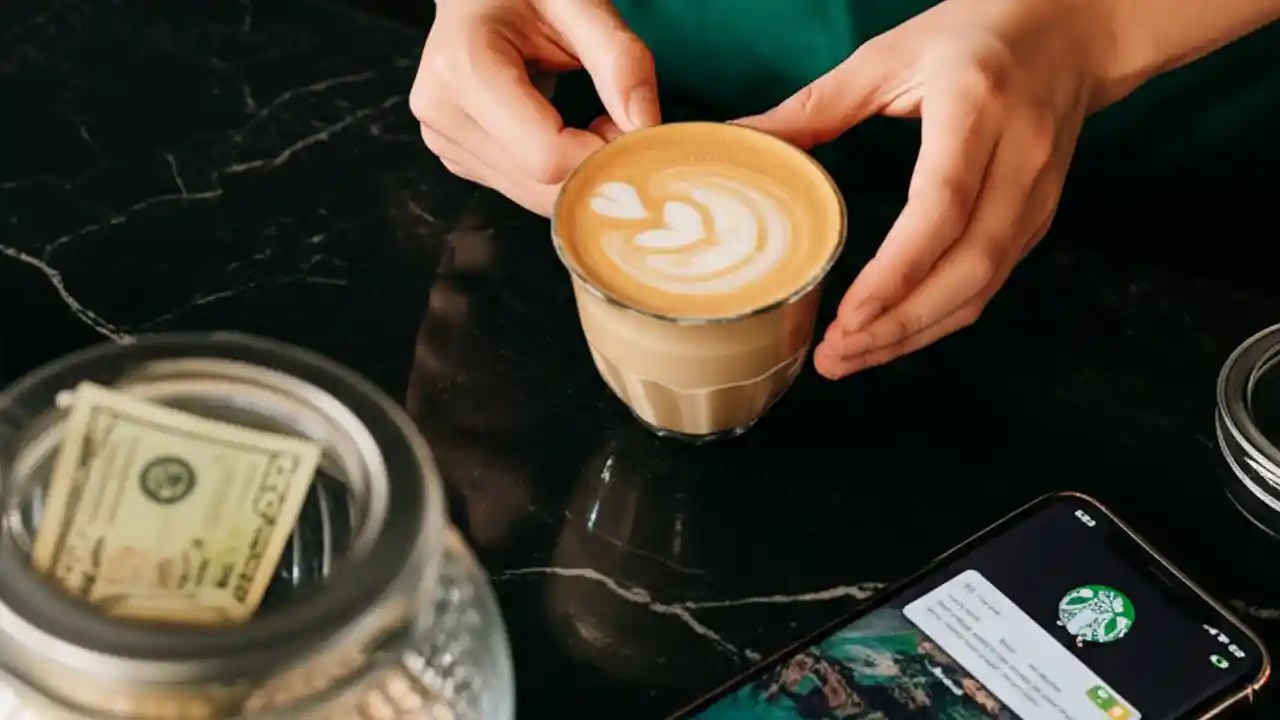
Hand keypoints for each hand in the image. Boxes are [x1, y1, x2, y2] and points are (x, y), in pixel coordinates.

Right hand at [410, 0, 659, 215]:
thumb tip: (645, 129)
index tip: (629, 126)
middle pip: (539, 186)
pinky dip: (555, 176)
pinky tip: (563, 132)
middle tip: (617, 124)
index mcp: (463, 67)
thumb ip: (620, 60)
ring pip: (533, 197)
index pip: (547, 157)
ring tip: (589, 122)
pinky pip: (521, 189)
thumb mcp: (579, 3)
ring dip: (576, 175)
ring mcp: (443, 139)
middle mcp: (442, 112)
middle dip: (592, 169)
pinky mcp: (456, 157)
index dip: (601, 155)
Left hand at [738, 0, 1120, 378]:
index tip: (848, 315)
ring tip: (850, 358)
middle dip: (900, 324)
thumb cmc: (974, 36)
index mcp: (977, 108)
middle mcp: (1019, 158)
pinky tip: (891, 336)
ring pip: (982, 287)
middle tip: (835, 357)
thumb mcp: (890, 55)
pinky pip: (990, 284)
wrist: (1074, 31)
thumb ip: (816, 104)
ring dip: (916, 333)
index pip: (941, 208)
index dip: (896, 272)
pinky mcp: (1038, 219)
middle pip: (968, 266)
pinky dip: (939, 319)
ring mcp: (1037, 196)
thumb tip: (742, 138)